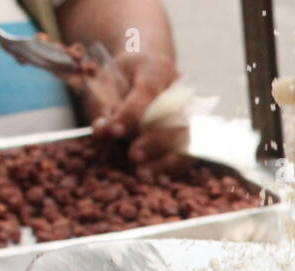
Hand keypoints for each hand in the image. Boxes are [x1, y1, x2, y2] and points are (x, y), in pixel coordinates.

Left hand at [85, 51, 183, 165]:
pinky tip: (157, 177)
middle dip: (154, 140)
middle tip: (133, 156)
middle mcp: (180, 90)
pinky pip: (189, 152)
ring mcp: (191, 111)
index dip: (132, 114)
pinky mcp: (192, 131)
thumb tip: (102, 131)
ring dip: (167, 159)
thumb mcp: (105, 82)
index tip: (114, 131)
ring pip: (186, 138)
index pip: (148, 92)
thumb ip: (103, 105)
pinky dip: (173, 167)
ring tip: (144, 173)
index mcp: (156, 69)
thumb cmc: (122, 77)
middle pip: (175, 117)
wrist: (146, 68)